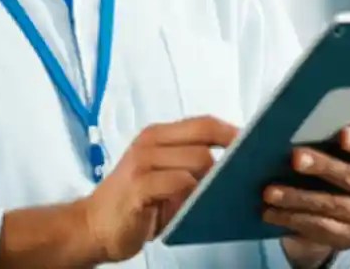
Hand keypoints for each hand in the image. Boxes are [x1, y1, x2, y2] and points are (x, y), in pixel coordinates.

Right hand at [79, 115, 237, 264]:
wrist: (93, 226)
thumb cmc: (135, 204)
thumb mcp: (164, 176)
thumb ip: (191, 165)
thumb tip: (237, 164)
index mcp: (156, 136)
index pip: (204, 123)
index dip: (233, 133)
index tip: (257, 148)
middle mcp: (149, 143)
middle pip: (205, 137)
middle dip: (230, 159)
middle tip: (243, 180)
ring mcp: (142, 163)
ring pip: (198, 160)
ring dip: (214, 180)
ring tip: (221, 197)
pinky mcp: (139, 187)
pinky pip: (180, 182)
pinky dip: (195, 194)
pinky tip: (197, 207)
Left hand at [263, 127, 349, 268]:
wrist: (331, 196)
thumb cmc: (327, 153)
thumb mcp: (328, 138)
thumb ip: (321, 126)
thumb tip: (289, 115)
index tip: (341, 134)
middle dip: (323, 167)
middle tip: (294, 158)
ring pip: (335, 206)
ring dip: (300, 198)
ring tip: (269, 191)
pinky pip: (322, 229)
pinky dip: (293, 219)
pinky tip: (270, 212)